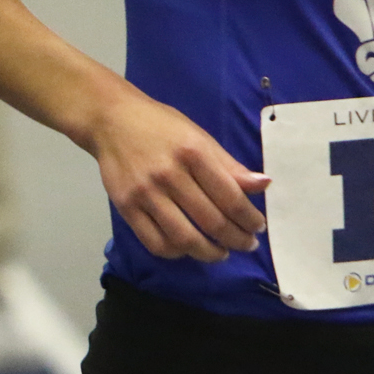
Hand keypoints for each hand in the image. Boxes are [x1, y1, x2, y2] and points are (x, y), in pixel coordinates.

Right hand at [87, 92, 268, 261]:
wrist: (109, 120)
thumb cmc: (160, 125)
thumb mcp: (198, 136)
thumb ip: (229, 165)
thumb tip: (263, 185)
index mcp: (193, 153)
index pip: (231, 198)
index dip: (250, 219)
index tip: (257, 226)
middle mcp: (169, 174)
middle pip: (211, 221)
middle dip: (237, 239)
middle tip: (246, 244)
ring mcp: (144, 193)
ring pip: (184, 238)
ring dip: (210, 253)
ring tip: (220, 252)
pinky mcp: (125, 206)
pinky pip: (154, 242)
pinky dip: (176, 253)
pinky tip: (187, 248)